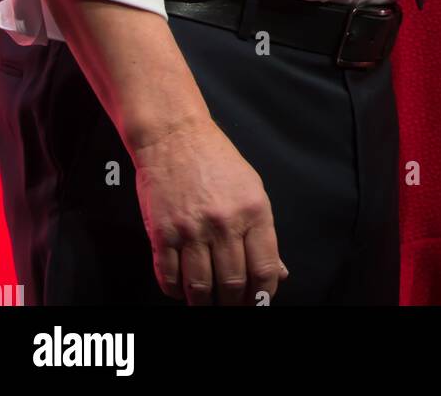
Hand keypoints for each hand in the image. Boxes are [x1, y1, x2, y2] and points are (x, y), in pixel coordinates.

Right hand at [131, 116, 287, 305]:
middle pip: (232, 285)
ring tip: (206, 302)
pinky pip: (169, 278)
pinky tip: (182, 288)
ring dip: (203, 303)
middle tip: (230, 305)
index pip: (264, 270)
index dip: (261, 296)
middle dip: (232, 304)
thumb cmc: (215, 159)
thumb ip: (263, 234)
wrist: (173, 135)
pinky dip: (176, 291)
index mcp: (253, 211)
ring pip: (200, 288)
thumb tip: (278, 272)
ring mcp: (191, 230)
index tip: (256, 303)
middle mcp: (224, 223)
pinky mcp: (162, 234)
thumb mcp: (251, 188)